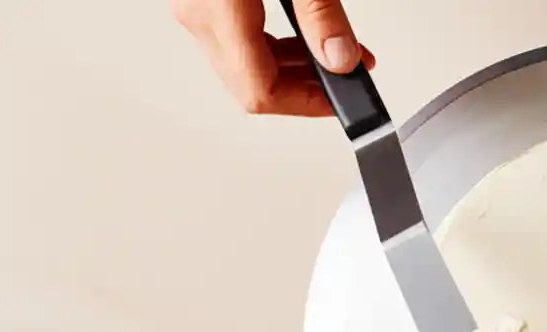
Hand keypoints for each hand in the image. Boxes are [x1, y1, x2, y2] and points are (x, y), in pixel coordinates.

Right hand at [173, 0, 374, 115]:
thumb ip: (320, 16)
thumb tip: (340, 60)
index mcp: (219, 11)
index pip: (261, 92)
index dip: (307, 106)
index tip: (343, 101)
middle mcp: (199, 16)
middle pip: (252, 85)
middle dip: (307, 88)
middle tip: (351, 75)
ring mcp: (195, 8)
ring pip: (245, 66)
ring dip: (294, 68)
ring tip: (339, 52)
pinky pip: (237, 40)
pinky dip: (273, 46)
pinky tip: (304, 36)